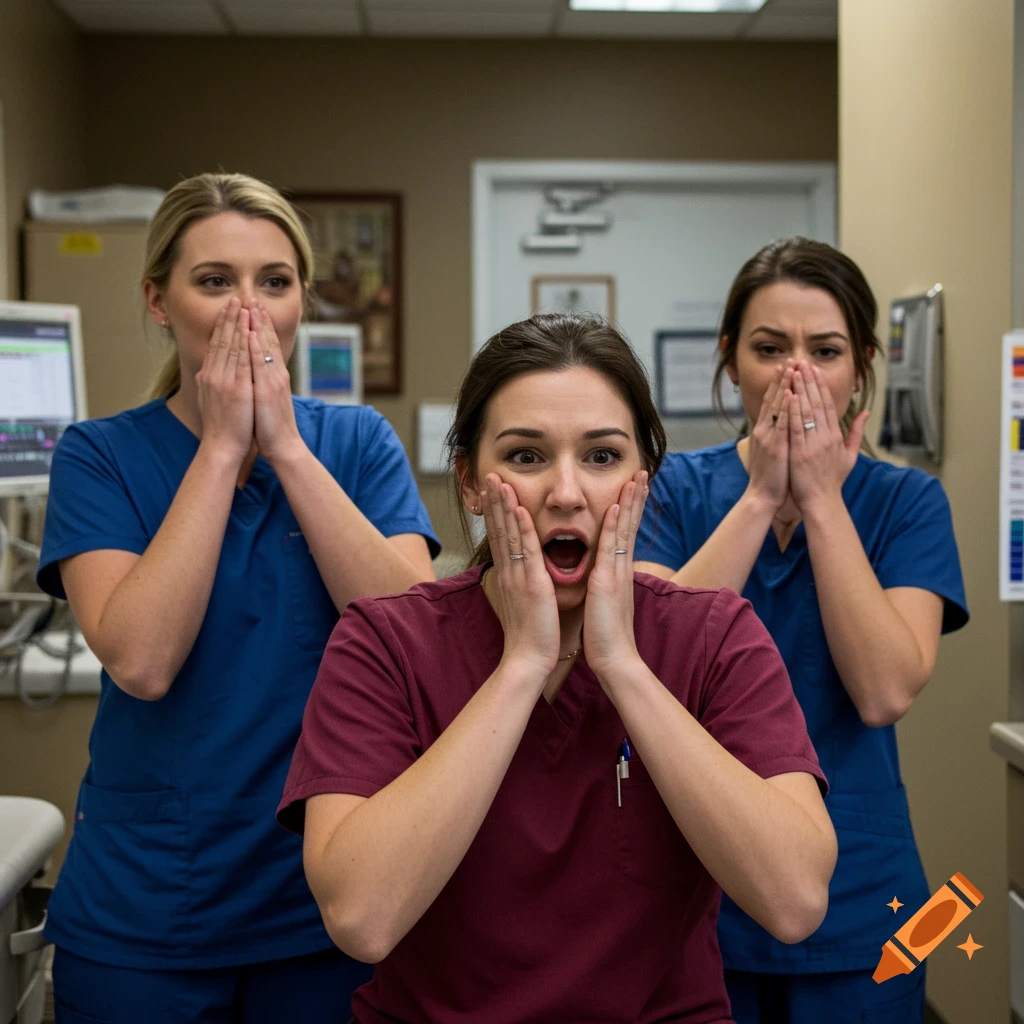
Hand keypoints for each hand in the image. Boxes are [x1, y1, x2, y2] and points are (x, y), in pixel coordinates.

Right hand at [195, 298, 253, 464]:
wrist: (222, 447)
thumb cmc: (222, 427)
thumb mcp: (214, 400)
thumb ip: (215, 382)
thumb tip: (213, 371)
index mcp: (208, 377)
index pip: (216, 345)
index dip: (222, 326)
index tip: (228, 309)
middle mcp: (213, 375)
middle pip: (222, 340)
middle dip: (229, 318)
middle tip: (235, 299)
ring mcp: (224, 381)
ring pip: (231, 346)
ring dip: (238, 324)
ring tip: (244, 306)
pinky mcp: (236, 389)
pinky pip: (241, 361)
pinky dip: (245, 344)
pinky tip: (249, 330)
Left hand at [250, 306, 303, 464]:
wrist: (283, 446)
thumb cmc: (272, 426)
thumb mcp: (267, 399)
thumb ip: (262, 383)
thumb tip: (255, 373)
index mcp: (275, 376)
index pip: (268, 345)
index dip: (261, 326)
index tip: (254, 308)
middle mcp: (276, 374)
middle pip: (268, 341)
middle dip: (259, 319)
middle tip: (251, 297)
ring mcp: (273, 381)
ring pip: (265, 347)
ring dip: (257, 326)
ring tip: (250, 306)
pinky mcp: (267, 390)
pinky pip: (260, 364)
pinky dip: (254, 347)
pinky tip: (249, 333)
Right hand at [480, 473, 559, 678]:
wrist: (528, 660)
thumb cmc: (531, 636)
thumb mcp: (524, 604)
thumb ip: (523, 586)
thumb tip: (524, 577)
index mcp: (509, 577)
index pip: (499, 537)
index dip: (495, 513)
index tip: (492, 491)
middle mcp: (509, 572)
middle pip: (498, 529)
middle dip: (494, 501)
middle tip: (489, 475)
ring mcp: (518, 576)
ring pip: (508, 534)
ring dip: (504, 505)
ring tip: (499, 481)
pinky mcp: (531, 584)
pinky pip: (525, 550)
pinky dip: (521, 528)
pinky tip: (518, 508)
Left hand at [583, 470, 647, 679]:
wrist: (614, 660)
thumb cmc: (606, 635)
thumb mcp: (606, 602)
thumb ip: (608, 585)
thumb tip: (606, 575)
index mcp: (619, 572)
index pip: (627, 532)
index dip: (631, 509)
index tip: (635, 487)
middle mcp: (622, 568)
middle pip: (631, 524)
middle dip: (636, 497)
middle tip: (642, 471)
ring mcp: (617, 573)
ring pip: (625, 530)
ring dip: (629, 502)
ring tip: (636, 477)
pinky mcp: (607, 582)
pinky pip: (611, 548)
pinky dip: (614, 526)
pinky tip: (616, 506)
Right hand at [745, 363, 794, 513]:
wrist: (762, 496)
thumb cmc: (770, 477)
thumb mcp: (770, 453)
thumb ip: (775, 436)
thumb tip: (779, 426)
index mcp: (764, 431)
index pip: (773, 403)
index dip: (779, 385)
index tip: (787, 368)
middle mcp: (763, 430)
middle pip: (773, 399)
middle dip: (782, 379)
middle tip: (790, 360)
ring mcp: (768, 437)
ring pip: (777, 406)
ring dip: (785, 387)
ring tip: (791, 369)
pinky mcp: (774, 446)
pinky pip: (782, 423)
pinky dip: (786, 407)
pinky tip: (791, 394)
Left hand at [788, 361, 869, 514]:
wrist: (822, 502)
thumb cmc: (832, 480)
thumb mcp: (850, 455)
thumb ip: (856, 433)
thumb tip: (865, 412)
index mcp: (836, 436)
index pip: (828, 404)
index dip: (820, 385)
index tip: (813, 370)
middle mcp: (826, 437)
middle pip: (817, 403)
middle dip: (809, 381)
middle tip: (801, 362)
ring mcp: (813, 444)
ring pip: (806, 411)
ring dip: (799, 390)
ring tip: (793, 372)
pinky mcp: (801, 452)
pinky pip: (796, 427)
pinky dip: (793, 411)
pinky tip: (788, 396)